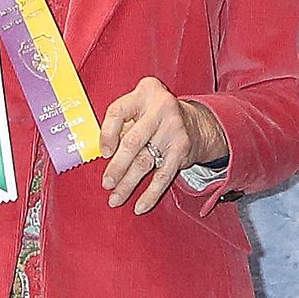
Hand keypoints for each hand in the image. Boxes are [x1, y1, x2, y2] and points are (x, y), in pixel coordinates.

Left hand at [100, 78, 226, 214]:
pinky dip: (151, 193)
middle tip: (106, 183)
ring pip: (145, 162)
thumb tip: (104, 153)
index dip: (107, 134)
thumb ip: (122, 123)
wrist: (195, 122)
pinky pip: (163, 176)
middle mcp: (161, 108)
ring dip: (129, 184)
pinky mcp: (182, 150)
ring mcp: (174, 130)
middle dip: (117, 166)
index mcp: (146, 92)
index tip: (103, 152)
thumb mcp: (139, 106)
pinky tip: (140, 206)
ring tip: (116, 198)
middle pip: (133, 141)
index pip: (118, 112)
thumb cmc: (155, 115)